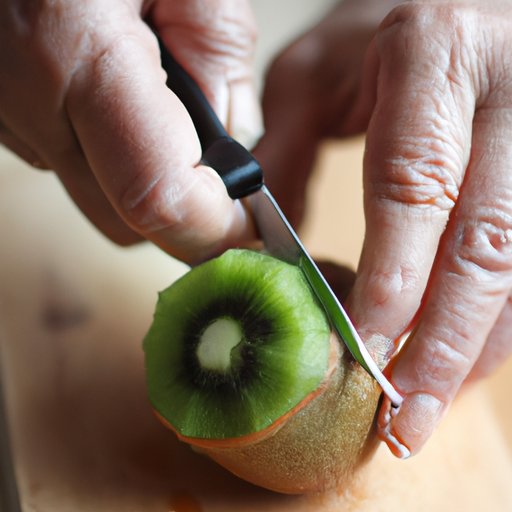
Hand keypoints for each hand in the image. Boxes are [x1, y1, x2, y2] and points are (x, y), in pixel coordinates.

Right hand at [0, 0, 260, 263]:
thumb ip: (220, 52)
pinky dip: (107, 148)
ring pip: (98, 195)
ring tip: (161, 103)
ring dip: (144, 174)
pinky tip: (116, 92)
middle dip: (185, 211)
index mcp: (74, 51)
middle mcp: (23, 97)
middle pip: (129, 219)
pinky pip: (68, 160)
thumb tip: (234, 135)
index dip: (214, 229)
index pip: (158, 198)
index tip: (254, 229)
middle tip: (222, 171)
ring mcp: (1, 111)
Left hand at [257, 0, 511, 457]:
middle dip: (442, 343)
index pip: (413, 186)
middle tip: (405, 420)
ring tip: (429, 406)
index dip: (392, 278)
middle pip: (484, 242)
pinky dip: (496, 322)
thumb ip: (280, 151)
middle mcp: (510, 93)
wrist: (471, 7)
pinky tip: (462, 359)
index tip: (363, 349)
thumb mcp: (317, 75)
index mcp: (437, 52)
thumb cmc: (383, 34)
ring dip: (474, 346)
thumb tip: (255, 241)